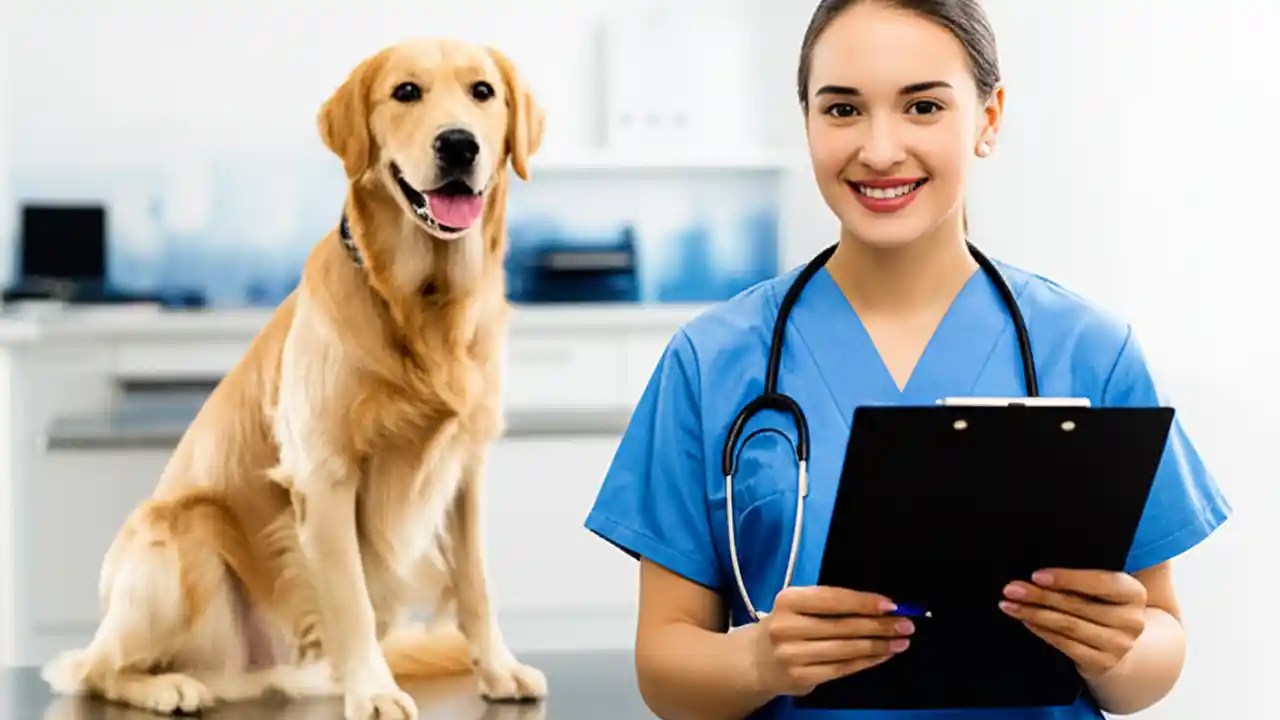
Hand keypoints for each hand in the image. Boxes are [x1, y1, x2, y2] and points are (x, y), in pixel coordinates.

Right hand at [750, 586, 913, 696]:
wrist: (756, 660)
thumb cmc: (787, 626)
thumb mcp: (798, 606)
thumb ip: (831, 604)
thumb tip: (880, 607)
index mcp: (788, 600)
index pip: (832, 599)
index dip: (863, 602)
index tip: (891, 604)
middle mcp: (786, 627)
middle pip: (842, 625)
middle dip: (879, 625)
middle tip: (906, 624)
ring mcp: (792, 655)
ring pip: (845, 649)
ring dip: (879, 645)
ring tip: (901, 641)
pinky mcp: (801, 677)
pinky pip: (842, 668)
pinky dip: (866, 661)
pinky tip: (883, 655)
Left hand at [999, 569, 1147, 678]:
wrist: (1118, 644)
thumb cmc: (1102, 605)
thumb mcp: (1102, 589)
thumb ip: (1082, 579)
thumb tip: (1038, 573)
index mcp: (1133, 593)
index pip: (1101, 583)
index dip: (1068, 578)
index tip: (1036, 575)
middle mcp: (1131, 621)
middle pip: (1078, 605)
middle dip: (1039, 595)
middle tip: (1011, 588)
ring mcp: (1119, 645)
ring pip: (1068, 625)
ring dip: (1033, 613)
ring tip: (1009, 604)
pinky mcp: (1102, 663)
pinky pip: (1065, 644)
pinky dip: (1042, 630)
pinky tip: (1025, 620)